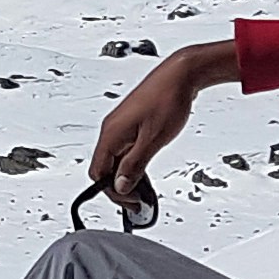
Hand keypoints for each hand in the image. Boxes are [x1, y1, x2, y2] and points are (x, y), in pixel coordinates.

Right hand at [88, 40, 239, 216]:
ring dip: (126, 175)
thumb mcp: (153, 140)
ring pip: (114, 159)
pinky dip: (131, 162)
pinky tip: (145, 168)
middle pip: (104, 168)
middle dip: (119, 187)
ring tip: (145, 188)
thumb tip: (121, 186)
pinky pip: (123, 148)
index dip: (113, 192)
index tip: (132, 203)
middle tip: (140, 200)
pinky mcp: (130, 122)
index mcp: (111, 134)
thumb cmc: (168, 100)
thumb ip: (134, 166)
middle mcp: (111, 129)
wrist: (180, 75)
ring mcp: (120, 125)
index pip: (98, 174)